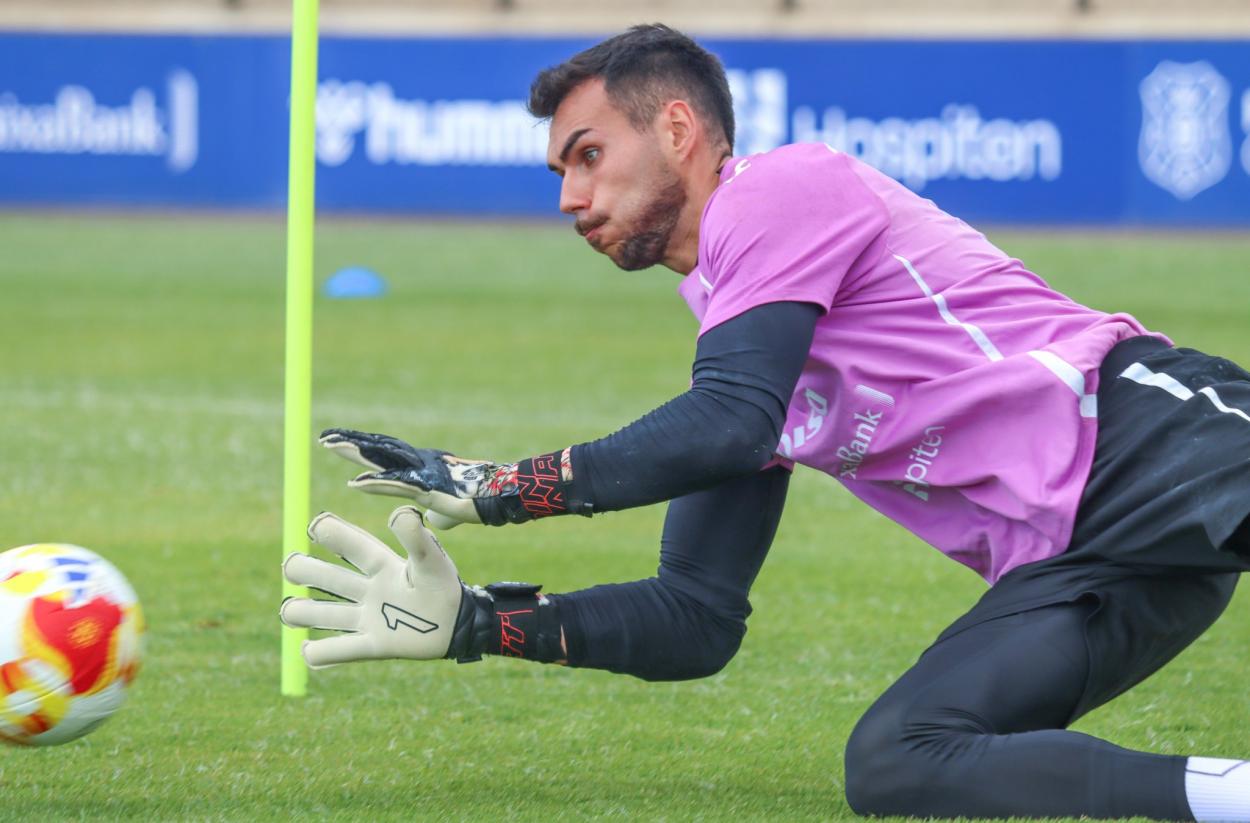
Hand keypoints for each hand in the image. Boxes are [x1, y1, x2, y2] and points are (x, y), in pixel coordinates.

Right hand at [280, 507, 463, 667]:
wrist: (460, 625)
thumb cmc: (443, 585)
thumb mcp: (432, 558)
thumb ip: (416, 537)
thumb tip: (399, 514)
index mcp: (380, 564)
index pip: (348, 543)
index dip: (329, 532)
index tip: (317, 526)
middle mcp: (367, 589)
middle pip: (322, 575)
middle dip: (301, 568)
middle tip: (294, 568)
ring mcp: (367, 618)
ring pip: (318, 612)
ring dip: (299, 611)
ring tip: (294, 611)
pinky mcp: (373, 645)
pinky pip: (337, 651)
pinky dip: (318, 653)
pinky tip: (310, 650)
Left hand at [319, 428, 508, 528]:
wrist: (503, 496)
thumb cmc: (480, 501)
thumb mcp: (452, 510)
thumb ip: (440, 514)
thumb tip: (432, 522)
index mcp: (420, 469)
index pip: (385, 456)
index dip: (362, 448)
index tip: (338, 441)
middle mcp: (418, 465)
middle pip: (379, 452)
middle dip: (351, 444)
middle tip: (325, 437)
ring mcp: (422, 475)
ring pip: (383, 461)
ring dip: (356, 455)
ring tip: (331, 447)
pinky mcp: (428, 490)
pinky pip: (397, 485)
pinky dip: (375, 484)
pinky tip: (356, 483)